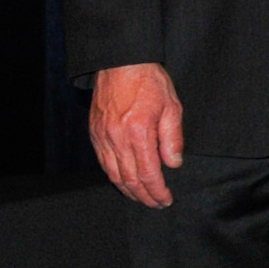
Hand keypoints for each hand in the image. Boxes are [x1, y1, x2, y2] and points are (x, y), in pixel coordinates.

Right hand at [88, 63, 185, 207]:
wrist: (121, 63)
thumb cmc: (149, 81)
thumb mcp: (172, 106)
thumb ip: (173, 137)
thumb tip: (173, 163)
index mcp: (138, 133)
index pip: (148, 173)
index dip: (157, 191)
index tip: (166, 199)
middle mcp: (117, 139)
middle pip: (129, 179)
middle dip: (143, 196)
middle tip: (155, 204)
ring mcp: (102, 137)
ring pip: (113, 174)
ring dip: (127, 190)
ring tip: (141, 198)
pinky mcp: (94, 134)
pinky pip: (103, 163)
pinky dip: (114, 176)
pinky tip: (124, 181)